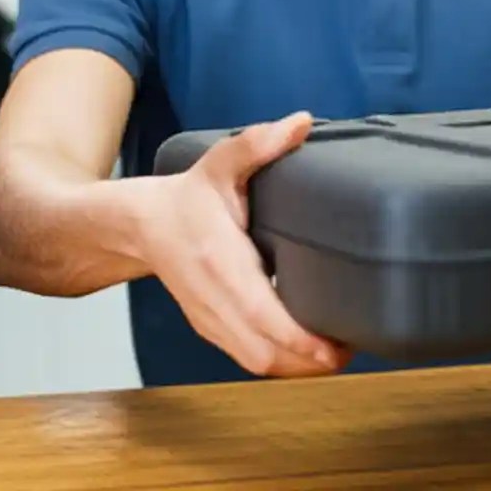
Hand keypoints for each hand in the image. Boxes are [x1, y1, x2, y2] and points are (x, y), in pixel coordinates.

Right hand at [137, 111, 349, 377]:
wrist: (138, 225)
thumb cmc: (187, 196)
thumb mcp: (220, 163)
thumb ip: (258, 143)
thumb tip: (302, 122)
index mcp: (219, 262)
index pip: (260, 314)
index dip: (299, 338)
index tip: (335, 345)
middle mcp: (212, 299)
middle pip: (263, 353)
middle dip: (309, 362)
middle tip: (352, 347)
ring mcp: (209, 319)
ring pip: (257, 363)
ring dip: (298, 367)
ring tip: (338, 351)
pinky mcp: (211, 328)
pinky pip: (249, 358)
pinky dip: (282, 363)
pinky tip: (309, 352)